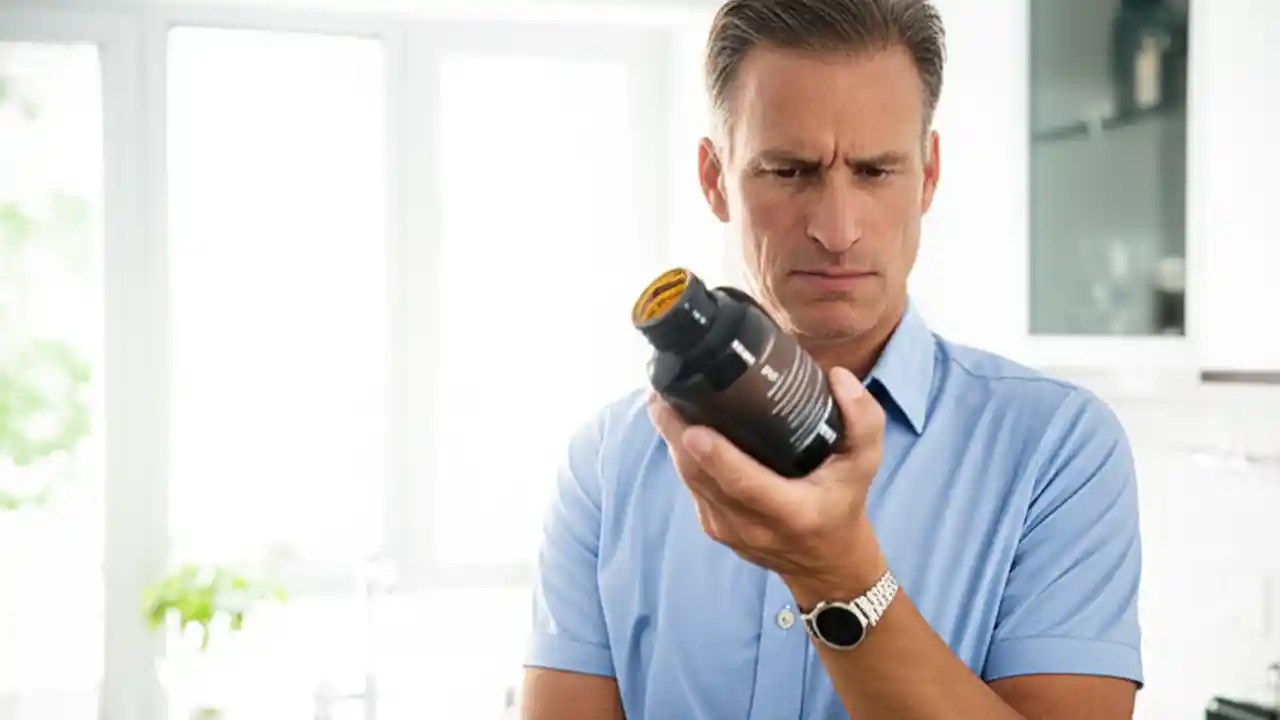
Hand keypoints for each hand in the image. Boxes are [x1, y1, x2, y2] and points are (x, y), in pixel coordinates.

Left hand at [647, 366, 888, 605]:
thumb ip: (863, 420)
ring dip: (671, 441)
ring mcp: (728, 530)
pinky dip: (681, 456)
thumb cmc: (843, 504)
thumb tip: (838, 377)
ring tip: (662, 399)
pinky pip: (691, 487)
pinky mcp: (713, 527)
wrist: (826, 563)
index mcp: (793, 511)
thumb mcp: (865, 464)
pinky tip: (676, 425)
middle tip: (662, 393)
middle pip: (703, 478)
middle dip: (677, 435)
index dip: (717, 457)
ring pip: (690, 481)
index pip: (745, 484)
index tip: (694, 428)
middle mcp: (754, 526)